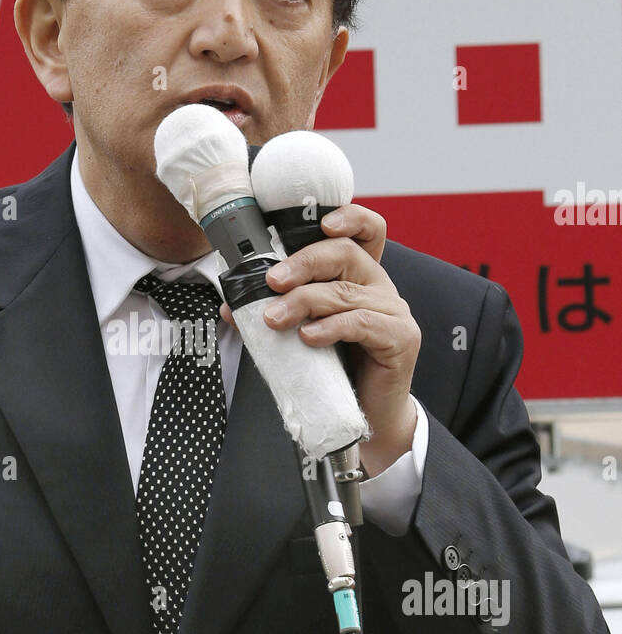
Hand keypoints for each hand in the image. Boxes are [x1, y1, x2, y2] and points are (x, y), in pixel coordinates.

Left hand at [220, 204, 419, 473]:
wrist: (367, 416)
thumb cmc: (336, 369)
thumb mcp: (305, 330)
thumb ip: (280, 311)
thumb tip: (234, 306)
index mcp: (360, 277)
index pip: (367, 232)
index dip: (350, 217)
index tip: (323, 223)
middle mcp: (380, 287)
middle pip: (347, 255)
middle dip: (303, 263)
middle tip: (271, 282)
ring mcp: (394, 312)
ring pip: (345, 293)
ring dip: (303, 303)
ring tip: (274, 319)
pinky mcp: (400, 338)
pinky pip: (361, 324)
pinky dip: (330, 328)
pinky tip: (308, 338)